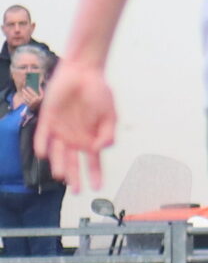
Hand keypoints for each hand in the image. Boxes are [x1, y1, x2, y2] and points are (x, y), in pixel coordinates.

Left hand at [34, 57, 116, 192]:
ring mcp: (60, 130)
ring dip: (58, 164)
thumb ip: (108, 132)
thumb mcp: (110, 114)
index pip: (93, 161)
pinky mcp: (47, 120)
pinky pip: (42, 136)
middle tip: (76, 190)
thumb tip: (101, 149)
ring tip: (60, 175)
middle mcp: (74, 137)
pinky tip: (44, 154)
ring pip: (57, 153)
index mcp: (91, 137)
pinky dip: (42, 145)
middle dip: (74, 176)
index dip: (95, 174)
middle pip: (73, 161)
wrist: (82, 72)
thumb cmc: (99, 92)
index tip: (97, 187)